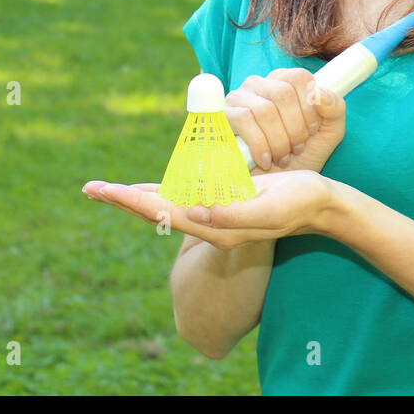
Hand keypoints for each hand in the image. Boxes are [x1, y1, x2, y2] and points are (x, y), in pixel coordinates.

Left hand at [82, 170, 335, 247]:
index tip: (105, 190)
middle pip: (157, 209)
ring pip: (168, 203)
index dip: (134, 200)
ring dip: (138, 195)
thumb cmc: (299, 204)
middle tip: (90, 188)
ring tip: (109, 189)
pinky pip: (185, 195)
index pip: (164, 212)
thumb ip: (232, 214)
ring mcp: (217, 213)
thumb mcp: (268, 208)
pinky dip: (163, 189)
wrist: (323, 206)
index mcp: (217, 226)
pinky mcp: (225, 201)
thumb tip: (192, 212)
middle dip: (124, 198)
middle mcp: (211, 222)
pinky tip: (153, 187)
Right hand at [227, 68, 344, 172]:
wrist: (276, 185)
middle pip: (283, 93)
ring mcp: (239, 98)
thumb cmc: (302, 155)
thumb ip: (335, 108)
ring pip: (264, 109)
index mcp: (285, 81)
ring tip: (283, 157)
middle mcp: (260, 84)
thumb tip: (319, 94)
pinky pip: (243, 120)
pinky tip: (265, 160)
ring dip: (279, 139)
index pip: (300, 77)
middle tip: (297, 148)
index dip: (309, 107)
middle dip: (295, 127)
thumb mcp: (329, 132)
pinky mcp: (223, 116)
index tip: (313, 129)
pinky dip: (260, 144)